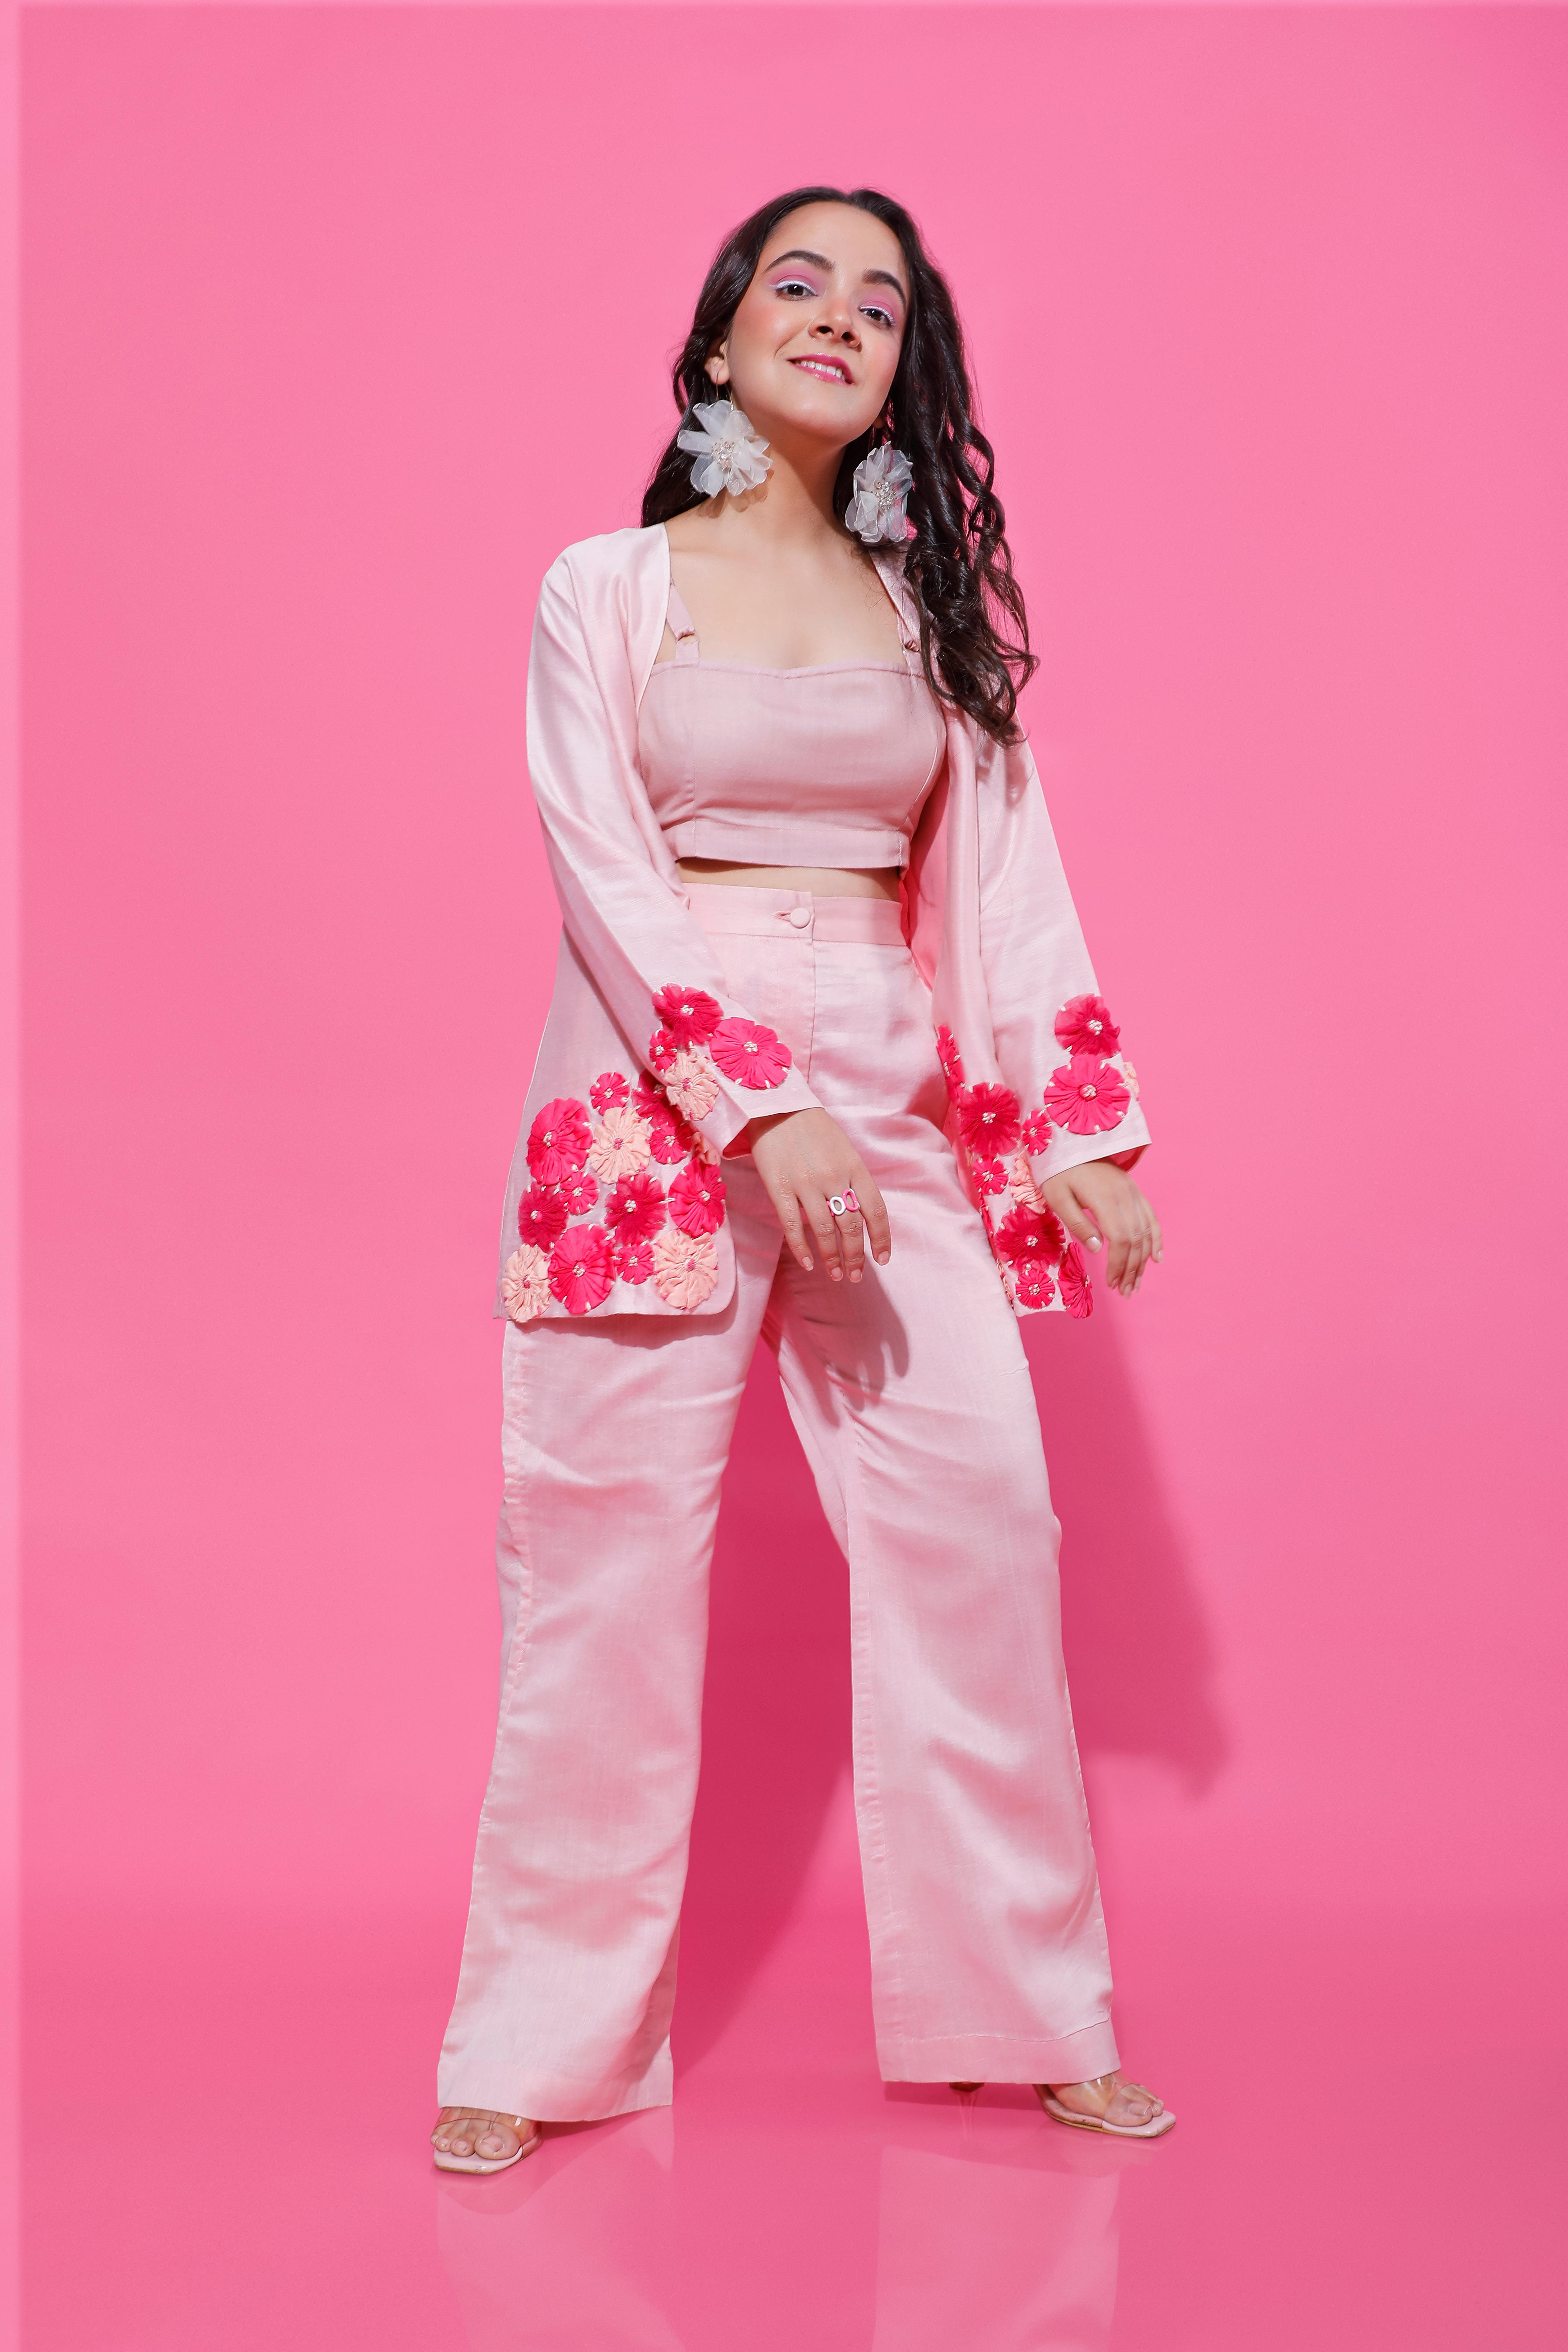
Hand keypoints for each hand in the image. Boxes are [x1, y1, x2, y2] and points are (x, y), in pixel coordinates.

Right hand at [746, 1108, 890, 1282]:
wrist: (777, 1107)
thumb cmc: (814, 1130)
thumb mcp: (845, 1150)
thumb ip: (853, 1181)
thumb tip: (860, 1216)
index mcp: (855, 1168)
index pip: (876, 1211)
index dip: (882, 1239)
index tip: (882, 1259)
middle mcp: (834, 1178)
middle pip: (852, 1227)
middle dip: (856, 1257)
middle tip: (855, 1275)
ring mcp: (806, 1184)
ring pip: (824, 1231)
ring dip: (832, 1258)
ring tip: (835, 1274)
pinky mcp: (780, 1188)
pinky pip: (793, 1226)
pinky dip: (802, 1248)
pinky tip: (808, 1263)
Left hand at [1040, 1161, 1161, 1297]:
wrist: (1071, 1141)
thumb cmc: (1059, 1170)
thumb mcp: (1057, 1196)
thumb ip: (1076, 1222)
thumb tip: (1096, 1249)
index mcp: (1105, 1199)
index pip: (1121, 1240)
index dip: (1119, 1265)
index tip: (1112, 1283)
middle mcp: (1125, 1196)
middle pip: (1136, 1240)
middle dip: (1132, 1269)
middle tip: (1125, 1292)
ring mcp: (1133, 1193)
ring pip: (1146, 1232)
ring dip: (1143, 1261)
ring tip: (1136, 1283)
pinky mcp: (1134, 1191)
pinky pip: (1151, 1218)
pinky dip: (1156, 1239)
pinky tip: (1156, 1258)